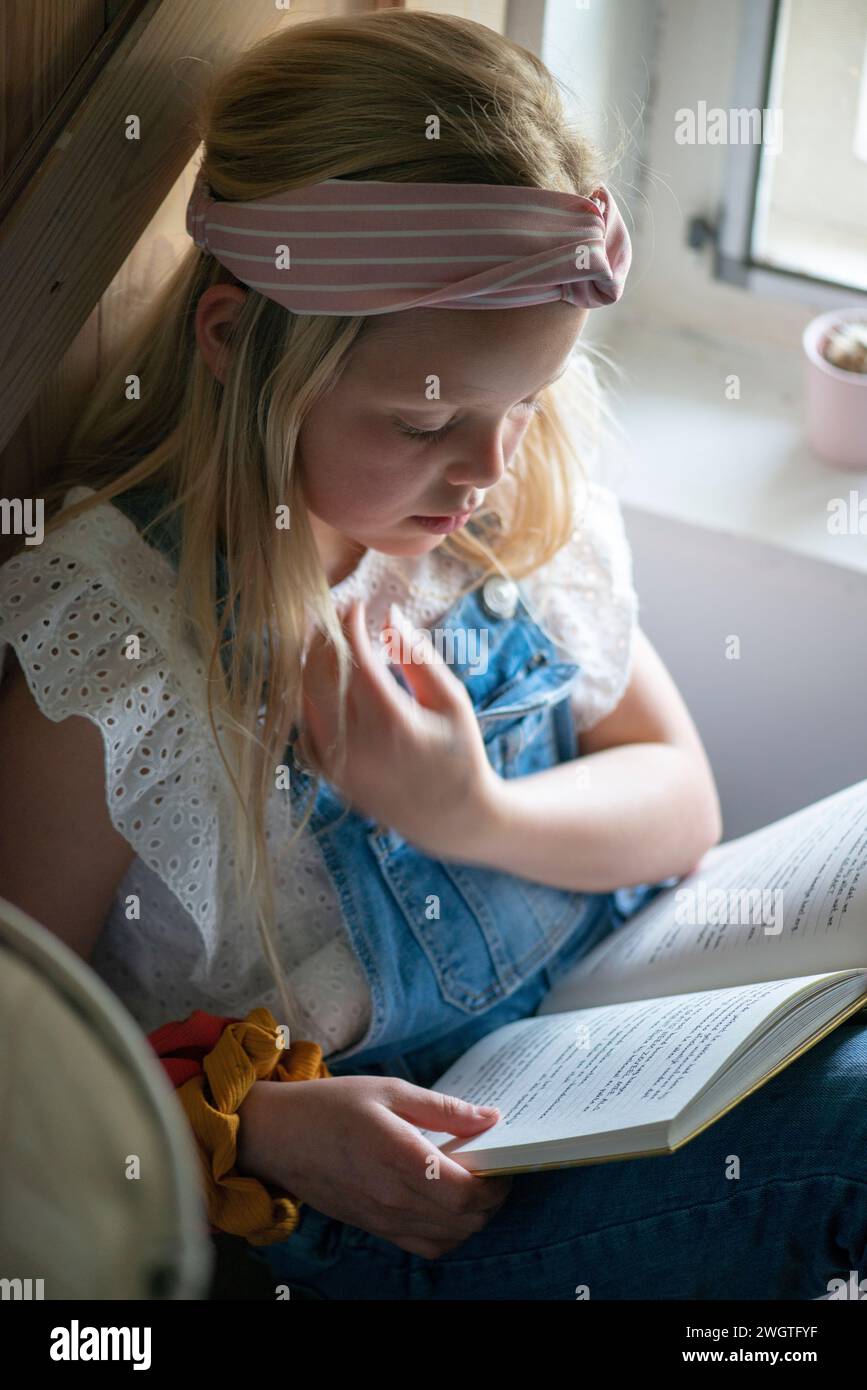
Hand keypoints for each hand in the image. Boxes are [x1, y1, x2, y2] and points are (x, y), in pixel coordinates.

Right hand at [236, 1075, 512, 1259]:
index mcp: (398, 1156)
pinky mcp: (374, 1227)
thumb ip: (442, 1108)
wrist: (277, 1136)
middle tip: (495, 1167)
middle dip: (492, 1197)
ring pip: (450, 1237)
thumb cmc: (331, 1105)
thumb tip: (489, 1116)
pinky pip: (425, 1245)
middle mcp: (392, 1196)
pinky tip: (447, 1203)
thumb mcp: (388, 1090)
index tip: (503, 1155)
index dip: (495, 1179)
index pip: (465, 1190)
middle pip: (465, 1218)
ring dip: (474, 1217)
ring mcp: (383, 1217)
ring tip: (474, 1184)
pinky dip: (448, 1232)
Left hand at [298, 598, 500, 859]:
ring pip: (303, 698)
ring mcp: (337, 762)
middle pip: (318, 674)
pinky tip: (321, 678)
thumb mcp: (452, 701)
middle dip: (324, 636)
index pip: (353, 657)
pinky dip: (307, 697)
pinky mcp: (329, 775)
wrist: (452, 818)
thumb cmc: (459, 754)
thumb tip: (388, 616)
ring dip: (310, 663)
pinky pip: (303, 725)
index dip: (350, 623)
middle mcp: (356, 744)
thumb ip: (418, 657)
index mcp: (391, 722)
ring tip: (328, 640)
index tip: (358, 604)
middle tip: (336, 614)